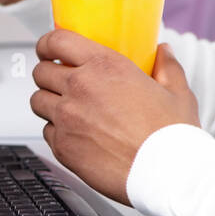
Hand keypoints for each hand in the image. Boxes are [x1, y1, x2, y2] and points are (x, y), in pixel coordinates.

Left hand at [30, 30, 199, 204]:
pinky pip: (46, 131)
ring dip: (49, 102)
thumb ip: (166, 68)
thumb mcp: (177, 93)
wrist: (168, 174)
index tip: (49, 49)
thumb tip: (162, 52)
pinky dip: (57, 131)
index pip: (57, 41)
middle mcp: (79, 88)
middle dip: (49, 74)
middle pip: (41, 71)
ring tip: (68, 109)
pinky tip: (77, 134)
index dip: (48, 44)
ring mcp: (66, 117)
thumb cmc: (171, 136)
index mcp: (104, 67)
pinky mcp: (61, 144)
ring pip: (37, 100)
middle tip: (61, 81)